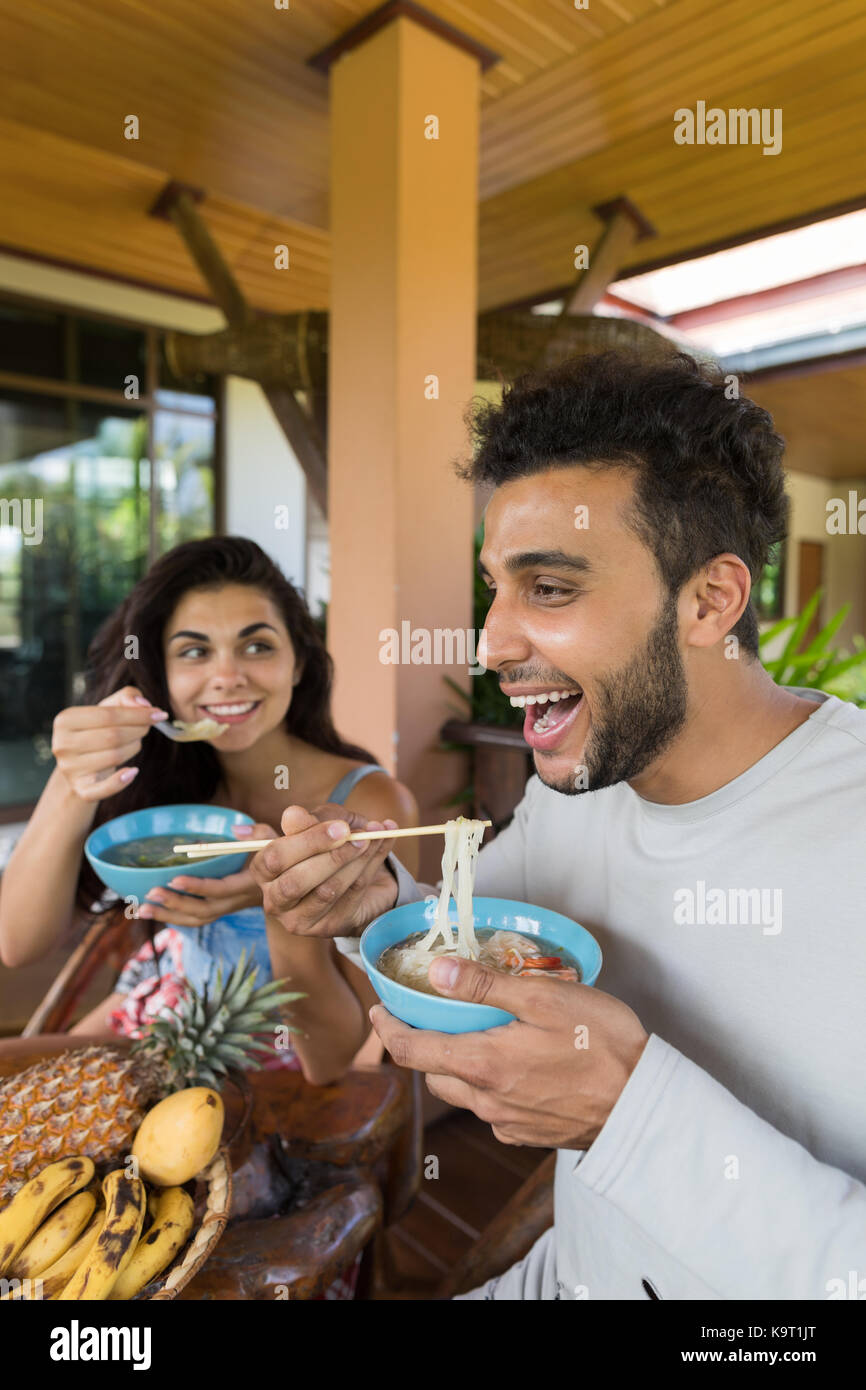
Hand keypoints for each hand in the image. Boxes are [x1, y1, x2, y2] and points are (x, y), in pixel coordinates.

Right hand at [52, 686, 168, 801]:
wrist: (79, 765)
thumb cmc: (96, 731)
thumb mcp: (107, 708)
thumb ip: (126, 697)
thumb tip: (143, 704)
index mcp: (65, 720)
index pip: (108, 715)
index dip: (138, 714)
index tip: (159, 714)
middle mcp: (62, 744)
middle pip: (113, 736)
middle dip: (138, 730)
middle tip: (147, 728)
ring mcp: (69, 769)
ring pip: (115, 757)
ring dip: (134, 748)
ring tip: (134, 743)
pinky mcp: (80, 789)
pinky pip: (106, 787)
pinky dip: (122, 780)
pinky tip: (133, 771)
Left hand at [136, 822, 272, 927]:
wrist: (290, 879)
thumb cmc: (279, 852)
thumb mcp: (275, 839)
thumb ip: (257, 833)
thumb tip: (233, 830)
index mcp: (249, 884)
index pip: (220, 890)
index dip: (197, 887)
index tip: (173, 879)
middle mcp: (238, 901)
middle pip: (204, 911)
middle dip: (175, 904)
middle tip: (150, 894)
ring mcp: (229, 908)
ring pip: (198, 919)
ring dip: (169, 915)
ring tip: (142, 909)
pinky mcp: (223, 909)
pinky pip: (198, 918)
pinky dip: (176, 917)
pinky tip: (156, 912)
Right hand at [249, 804, 399, 937]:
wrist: (360, 876)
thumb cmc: (331, 845)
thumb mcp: (323, 824)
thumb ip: (310, 820)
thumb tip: (293, 814)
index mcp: (264, 870)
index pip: (275, 857)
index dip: (308, 841)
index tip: (341, 826)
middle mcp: (275, 900)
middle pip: (296, 881)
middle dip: (332, 856)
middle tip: (361, 836)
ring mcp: (299, 919)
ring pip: (327, 891)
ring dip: (357, 861)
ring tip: (376, 837)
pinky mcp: (327, 928)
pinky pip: (350, 897)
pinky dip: (371, 868)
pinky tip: (383, 846)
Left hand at [370, 956, 648, 1148]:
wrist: (645, 1105)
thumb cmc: (600, 1043)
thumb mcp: (543, 998)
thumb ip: (485, 985)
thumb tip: (436, 973)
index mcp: (482, 1064)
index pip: (411, 1050)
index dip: (387, 1028)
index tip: (378, 1008)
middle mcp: (486, 1102)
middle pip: (433, 1074)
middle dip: (422, 1046)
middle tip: (428, 1016)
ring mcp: (508, 1123)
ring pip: (463, 1092)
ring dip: (456, 1065)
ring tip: (474, 1034)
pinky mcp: (529, 1135)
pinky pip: (492, 1109)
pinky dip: (489, 1085)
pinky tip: (513, 1064)